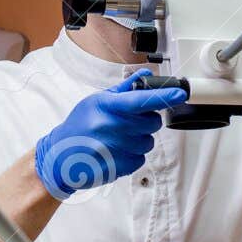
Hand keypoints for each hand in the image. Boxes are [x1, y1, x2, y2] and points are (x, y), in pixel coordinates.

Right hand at [35, 70, 186, 198]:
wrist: (60, 156)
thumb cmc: (79, 126)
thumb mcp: (96, 102)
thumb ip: (124, 89)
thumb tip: (146, 75)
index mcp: (107, 107)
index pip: (142, 100)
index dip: (164, 96)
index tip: (181, 93)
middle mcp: (111, 127)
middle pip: (152, 123)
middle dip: (146, 122)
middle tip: (129, 122)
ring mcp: (115, 148)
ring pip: (148, 142)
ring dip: (139, 139)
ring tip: (118, 138)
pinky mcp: (118, 166)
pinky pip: (141, 158)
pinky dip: (133, 154)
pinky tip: (116, 151)